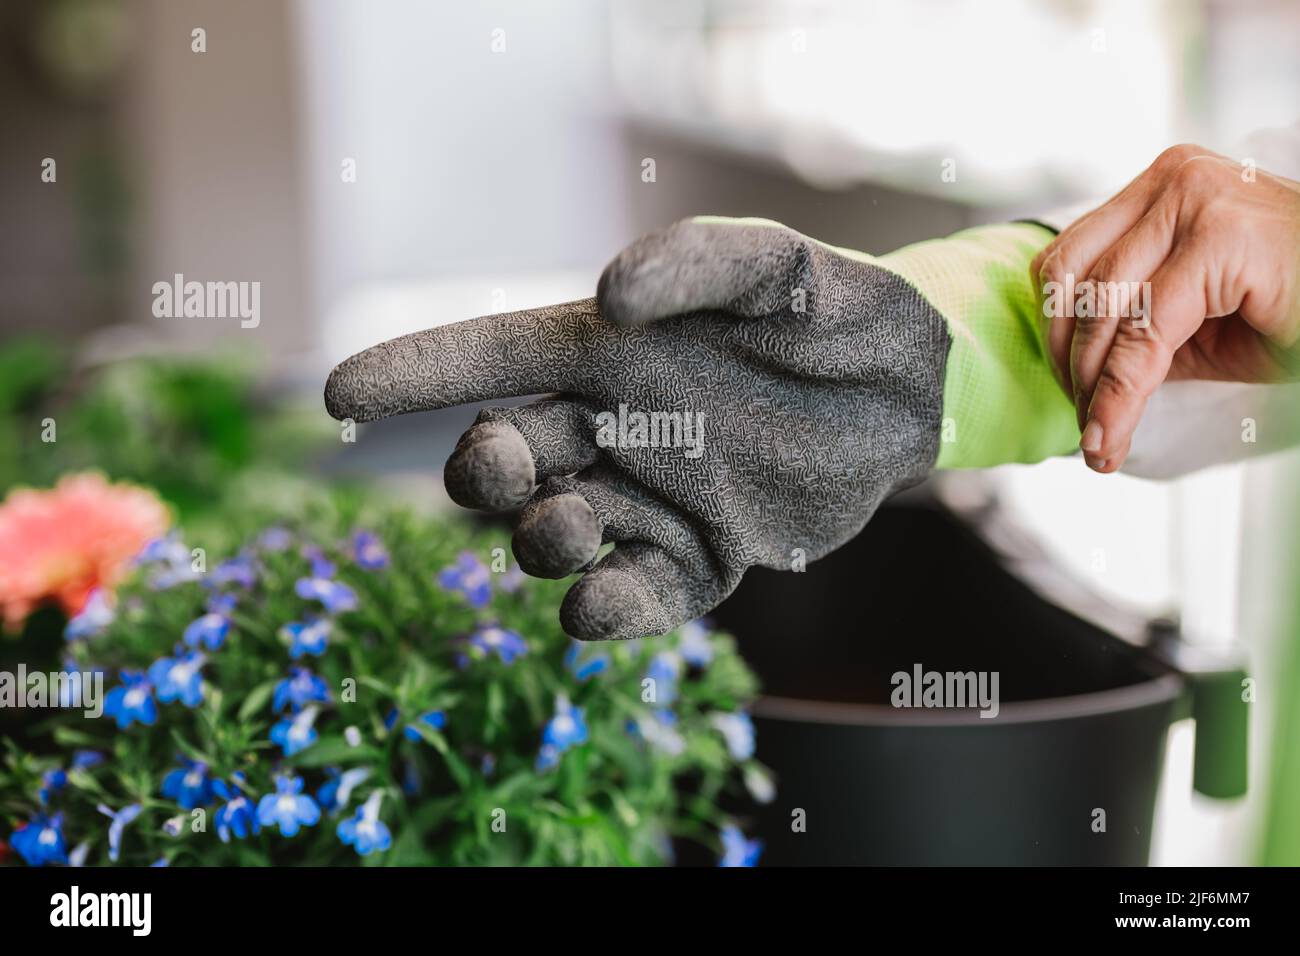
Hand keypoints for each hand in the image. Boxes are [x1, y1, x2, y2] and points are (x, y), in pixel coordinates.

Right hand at [324, 219, 950, 639]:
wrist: (912, 391)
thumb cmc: (836, 312)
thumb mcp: (779, 267)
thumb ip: (697, 261)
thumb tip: (610, 297)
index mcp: (607, 351)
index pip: (488, 358)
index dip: (412, 372)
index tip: (334, 395)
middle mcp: (613, 427)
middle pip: (506, 458)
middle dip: (483, 468)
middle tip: (505, 464)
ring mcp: (652, 498)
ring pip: (554, 534)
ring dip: (539, 538)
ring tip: (566, 524)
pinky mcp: (701, 558)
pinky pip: (635, 596)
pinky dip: (607, 610)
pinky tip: (595, 605)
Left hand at [1031, 144, 1299, 471]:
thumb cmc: (1291, 309)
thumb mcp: (1194, 318)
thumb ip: (1133, 326)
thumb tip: (1074, 372)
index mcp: (1162, 187)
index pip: (1068, 257)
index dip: (1053, 331)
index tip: (1068, 392)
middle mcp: (1174, 180)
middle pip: (1071, 277)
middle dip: (1067, 360)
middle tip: (1083, 421)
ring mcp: (1197, 200)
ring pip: (1102, 307)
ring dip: (1092, 385)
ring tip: (1100, 437)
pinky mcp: (1221, 238)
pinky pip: (1145, 332)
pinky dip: (1121, 394)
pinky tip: (1115, 433)